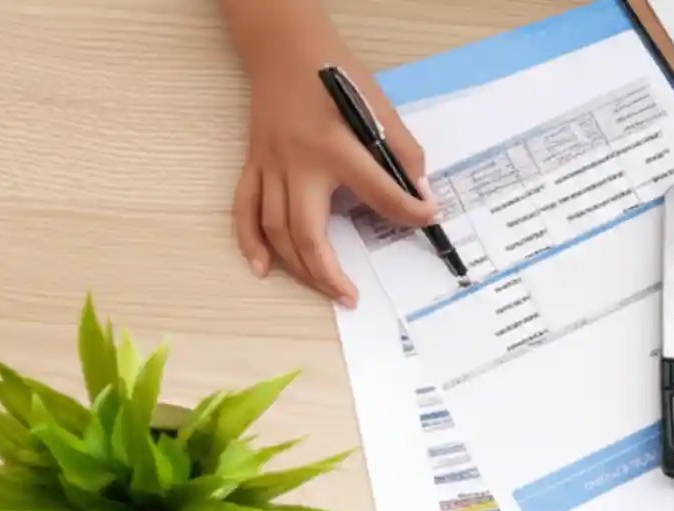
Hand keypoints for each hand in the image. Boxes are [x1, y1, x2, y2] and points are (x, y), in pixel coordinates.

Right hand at [223, 2, 434, 307]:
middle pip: (307, 232)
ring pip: (276, 230)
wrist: (284, 49)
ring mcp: (270, 167)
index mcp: (335, 145)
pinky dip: (250, 243)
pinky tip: (264, 269)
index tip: (428, 222)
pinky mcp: (254, 165)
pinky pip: (245, 211)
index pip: (378, 191)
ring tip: (323, 289)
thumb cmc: (335, 75)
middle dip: (329, 271)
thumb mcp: (379, 106)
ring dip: (298, 267)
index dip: (408, 211)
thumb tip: (419, 193)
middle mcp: (297, 162)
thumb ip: (403, 152)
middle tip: (351, 296)